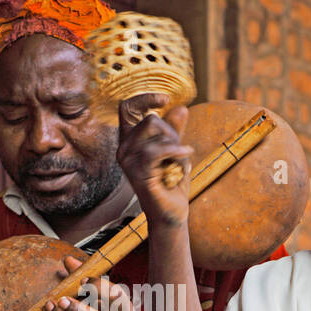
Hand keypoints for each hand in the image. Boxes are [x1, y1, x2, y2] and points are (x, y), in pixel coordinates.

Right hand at [116, 93, 191, 227]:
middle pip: (150, 119)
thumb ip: (175, 130)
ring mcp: (127, 161)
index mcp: (129, 141)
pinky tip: (188, 154)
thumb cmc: (172, 183)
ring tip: (179, 161)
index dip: (144, 98)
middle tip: (179, 152)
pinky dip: (175, 150)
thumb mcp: (176, 151)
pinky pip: (156, 149)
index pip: (126, 108)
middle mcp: (123, 149)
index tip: (165, 99)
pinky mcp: (137, 172)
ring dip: (175, 143)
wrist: (171, 212)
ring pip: (154, 129)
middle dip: (172, 131)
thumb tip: (181, 108)